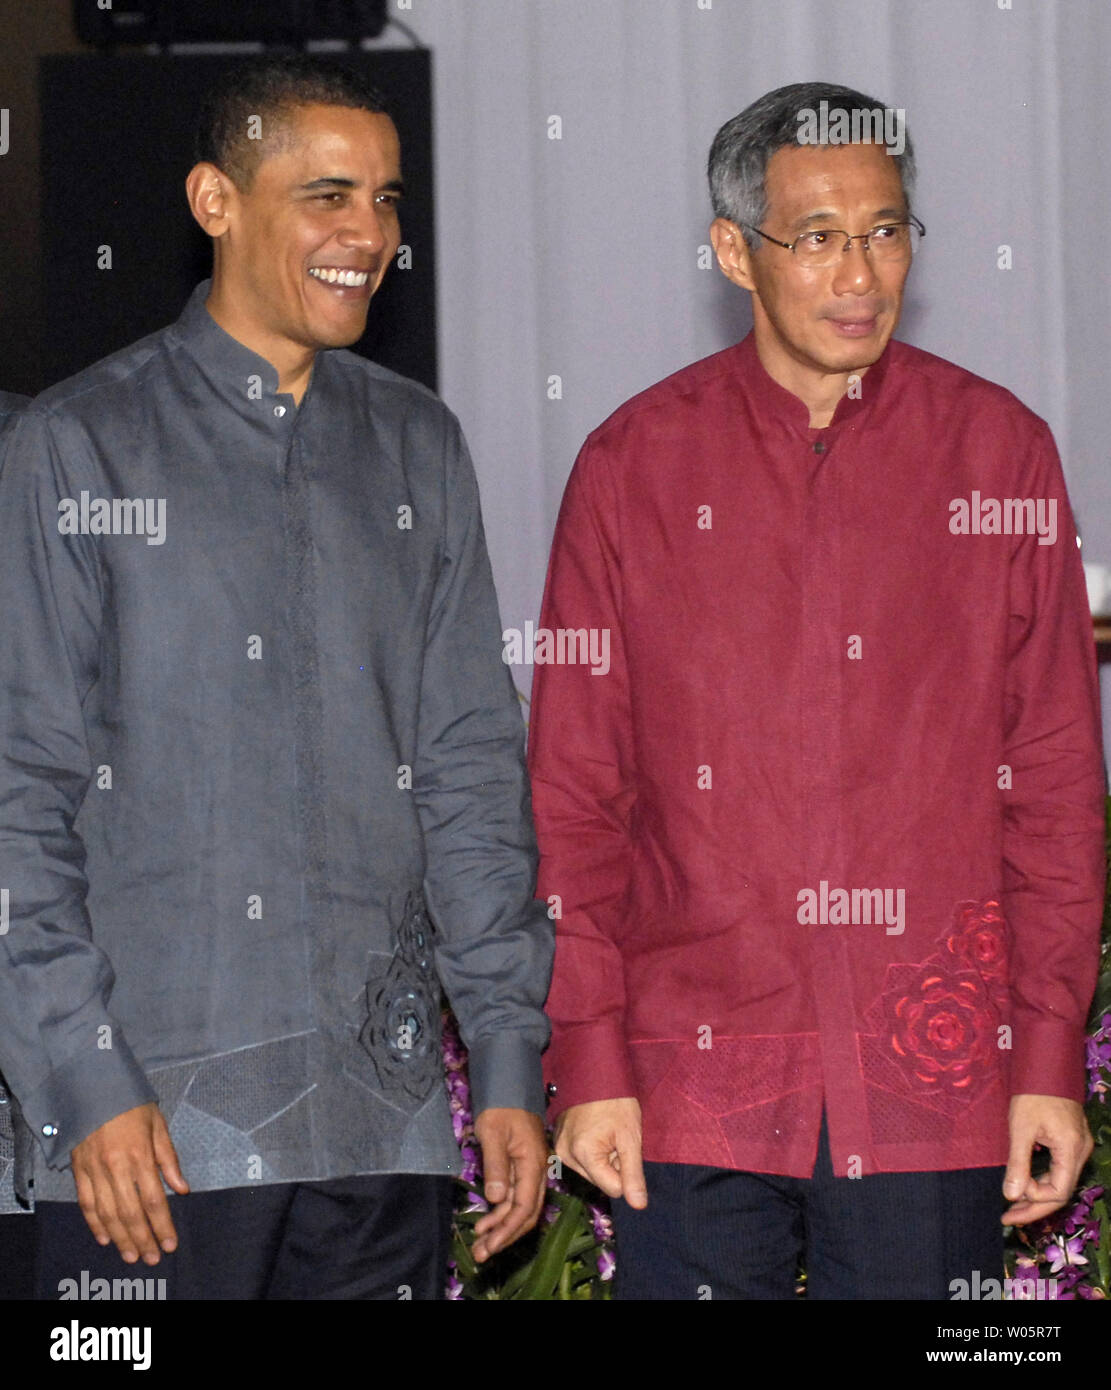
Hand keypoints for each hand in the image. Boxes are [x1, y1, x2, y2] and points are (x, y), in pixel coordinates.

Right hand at [70, 1102, 189, 1264]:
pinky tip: (106, 1238)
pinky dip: (95, 1224)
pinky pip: (87, 1203)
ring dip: (121, 1238)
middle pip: (130, 1212)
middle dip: (143, 1238)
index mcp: (140, 1154)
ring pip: (108, 1213)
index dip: (162, 1224)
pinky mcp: (78, 1170)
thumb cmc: (131, 1104)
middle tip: (153, 1258)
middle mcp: (116, 1166)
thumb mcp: (158, 1124)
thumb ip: (169, 1159)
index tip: (170, 1243)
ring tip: (132, 1255)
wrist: (93, 1087)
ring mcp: (94, 1170)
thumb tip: (181, 1189)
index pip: (154, 1199)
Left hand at [472, 1107, 546, 1261]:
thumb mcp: (493, 1133)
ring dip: (501, 1228)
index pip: (524, 1207)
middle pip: (526, 1213)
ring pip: (520, 1208)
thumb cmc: (501, 1106)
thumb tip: (496, 1198)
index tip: (490, 1245)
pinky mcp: (522, 1168)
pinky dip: (501, 1212)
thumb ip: (496, 1166)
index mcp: (533, 1164)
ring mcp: (530, 1170)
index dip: (508, 1230)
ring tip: (480, 1244)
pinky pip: (515, 1196)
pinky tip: (486, 1221)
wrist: (509, 1086)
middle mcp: (536, 1171)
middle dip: (505, 1236)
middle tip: (482, 1253)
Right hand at [553, 1097, 646, 1209]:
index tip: (622, 1145)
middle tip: (615, 1136)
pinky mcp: (557, 1142)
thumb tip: (638, 1206)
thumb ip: (633, 1174)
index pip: (613, 1188)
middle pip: (600, 1180)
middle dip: (612, 1164)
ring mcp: (559, 1148)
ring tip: (604, 1131)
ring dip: (602, 1158)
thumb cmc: (616, 1102)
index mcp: (583, 1154)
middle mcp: (566, 1155)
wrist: (596, 1072)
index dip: (624, 1171)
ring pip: (591, 1171)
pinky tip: (594, 1130)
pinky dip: (591, 1150)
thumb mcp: (631, 1138)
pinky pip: (580, 1159)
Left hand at [1002, 1093, 1092, 1225]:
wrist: (1046, 1064)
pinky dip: (1042, 1179)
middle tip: (1008, 1218)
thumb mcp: (1021, 1128)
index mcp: (1071, 1149)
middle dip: (1035, 1206)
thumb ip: (1018, 1162)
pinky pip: (1059, 1169)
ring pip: (1060, 1180)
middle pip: (1061, 1190)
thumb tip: (1011, 1195)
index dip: (1034, 1199)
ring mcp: (1078, 1146)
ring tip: (1013, 1206)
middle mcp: (1080, 1151)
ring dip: (1037, 1194)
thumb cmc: (1033, 1092)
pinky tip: (1026, 1183)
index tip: (1010, 1195)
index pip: (1058, 1191)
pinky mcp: (1071, 1140)